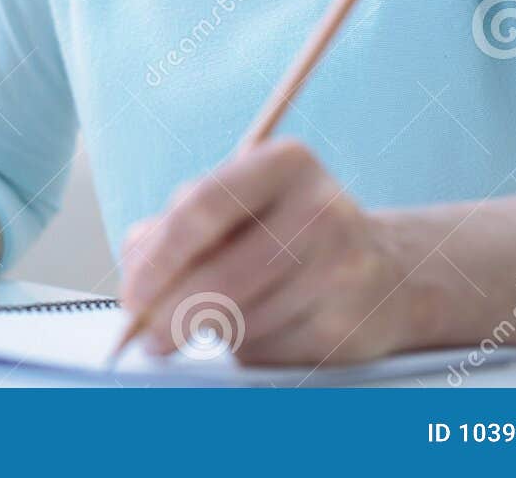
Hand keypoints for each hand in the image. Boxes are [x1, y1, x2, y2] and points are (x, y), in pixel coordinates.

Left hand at [118, 138, 423, 364]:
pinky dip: (247, 352)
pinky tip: (262, 330)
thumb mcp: (235, 206)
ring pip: (240, 322)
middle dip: (170, 316)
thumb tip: (135, 275)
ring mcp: (341, 270)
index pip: (202, 206)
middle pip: (219, 276)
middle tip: (147, 338)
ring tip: (221, 318)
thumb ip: (173, 228)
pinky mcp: (347, 328)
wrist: (383, 273)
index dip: (158, 259)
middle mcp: (321, 209)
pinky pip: (268, 353)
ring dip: (212, 334)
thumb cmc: (285, 234)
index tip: (132, 295)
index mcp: (285, 162)